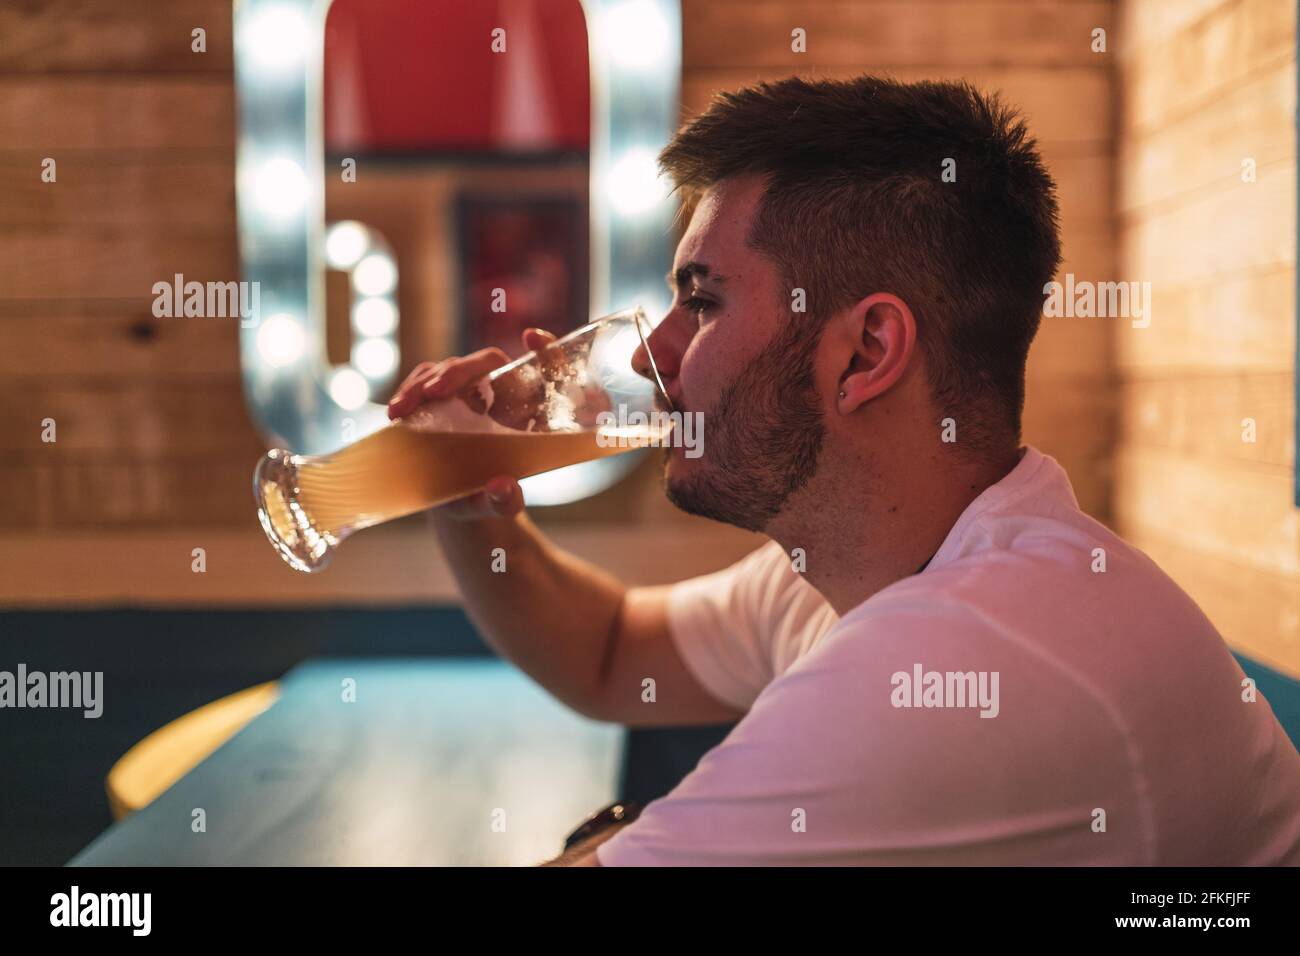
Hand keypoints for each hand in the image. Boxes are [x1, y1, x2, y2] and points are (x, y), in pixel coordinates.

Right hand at [389, 328, 557, 519]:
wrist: (460, 500)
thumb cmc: (490, 498)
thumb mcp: (500, 505)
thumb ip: (505, 500)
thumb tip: (502, 488)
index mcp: (530, 411)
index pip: (546, 370)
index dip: (546, 351)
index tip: (531, 336)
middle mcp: (502, 392)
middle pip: (487, 361)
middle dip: (458, 370)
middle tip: (433, 390)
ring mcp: (469, 390)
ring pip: (450, 367)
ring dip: (424, 382)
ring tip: (403, 408)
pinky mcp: (441, 394)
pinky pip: (426, 379)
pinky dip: (410, 391)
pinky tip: (396, 412)